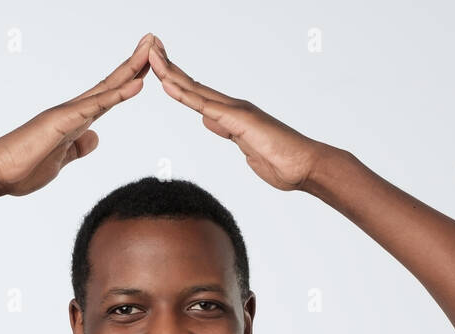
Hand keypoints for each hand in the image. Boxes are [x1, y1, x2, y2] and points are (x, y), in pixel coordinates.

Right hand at [0, 34, 153, 196]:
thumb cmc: (22, 168)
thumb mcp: (61, 160)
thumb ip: (78, 148)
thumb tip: (96, 138)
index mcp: (74, 121)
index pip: (108, 96)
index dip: (128, 81)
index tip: (148, 66)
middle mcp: (72, 111)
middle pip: (110, 83)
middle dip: (134, 63)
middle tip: (155, 40)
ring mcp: (67, 114)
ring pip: (106, 88)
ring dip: (131, 68)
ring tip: (151, 48)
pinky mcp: (61, 122)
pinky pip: (94, 107)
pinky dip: (117, 95)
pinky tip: (136, 85)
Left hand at [147, 37, 329, 191]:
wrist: (305, 166)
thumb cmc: (281, 161)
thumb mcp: (245, 146)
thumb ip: (228, 132)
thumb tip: (209, 121)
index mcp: (232, 115)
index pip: (196, 94)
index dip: (176, 80)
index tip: (157, 67)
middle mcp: (232, 107)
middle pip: (192, 85)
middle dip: (168, 66)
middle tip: (148, 46)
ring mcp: (236, 111)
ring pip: (195, 90)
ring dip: (171, 72)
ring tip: (151, 54)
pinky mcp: (239, 121)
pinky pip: (206, 107)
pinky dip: (185, 95)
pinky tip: (169, 85)